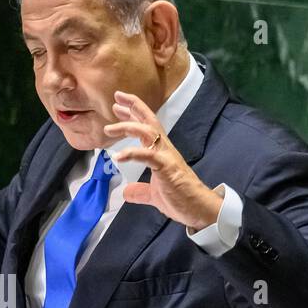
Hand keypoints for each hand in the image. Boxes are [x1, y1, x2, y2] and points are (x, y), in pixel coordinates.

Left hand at [106, 90, 222, 229]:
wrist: (198, 209)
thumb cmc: (180, 199)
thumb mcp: (153, 194)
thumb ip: (140, 191)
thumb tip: (127, 192)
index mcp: (161, 152)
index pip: (147, 127)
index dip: (133, 114)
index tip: (118, 105)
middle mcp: (165, 149)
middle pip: (149, 121)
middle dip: (133, 107)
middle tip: (116, 98)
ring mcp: (166, 156)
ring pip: (148, 132)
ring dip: (127, 127)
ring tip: (108, 129)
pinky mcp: (167, 167)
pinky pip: (148, 156)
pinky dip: (132, 153)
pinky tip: (118, 156)